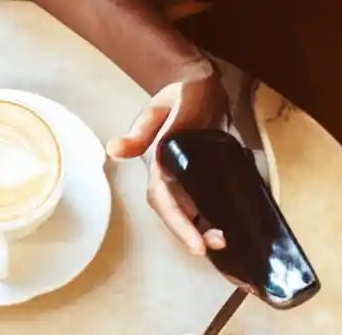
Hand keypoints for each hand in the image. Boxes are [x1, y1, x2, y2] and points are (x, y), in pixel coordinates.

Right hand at [107, 60, 228, 254]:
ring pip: (190, 212)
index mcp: (158, 163)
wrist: (199, 83)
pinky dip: (212, 216)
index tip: (197, 244)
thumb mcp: (160, 108)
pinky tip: (228, 225)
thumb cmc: (181, 94)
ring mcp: (184, 178)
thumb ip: (142, 130)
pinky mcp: (201, 176)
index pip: (164, 200)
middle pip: (176, 214)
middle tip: (219, 244)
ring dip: (203, 229)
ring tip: (223, 241)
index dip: (179, 223)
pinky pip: (203, 202)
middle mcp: (169, 176)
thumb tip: (113, 149)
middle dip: (192, 233)